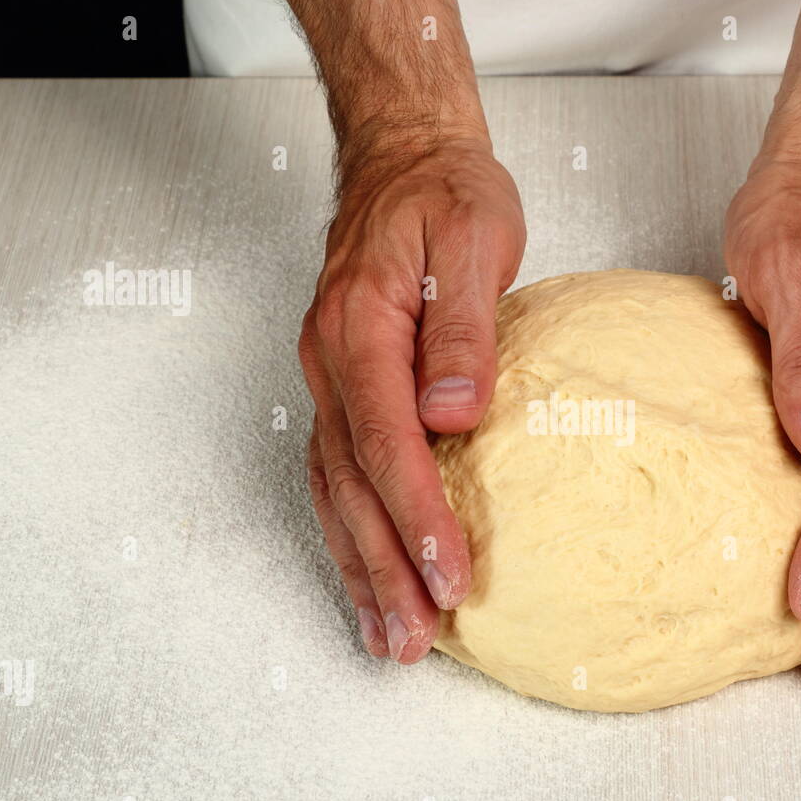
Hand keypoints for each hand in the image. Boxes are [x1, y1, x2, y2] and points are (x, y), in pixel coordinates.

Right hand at [299, 136, 524, 662]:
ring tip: (387, 636)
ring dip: (360, 567)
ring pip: (334, 491)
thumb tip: (456, 410)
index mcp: (360, 329)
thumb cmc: (445, 195)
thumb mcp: (470, 240)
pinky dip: (352, 532)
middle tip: (413, 640)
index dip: (416, 515)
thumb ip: (463, 327)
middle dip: (383, 567)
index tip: (450, 576)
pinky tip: (371, 574)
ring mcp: (329, 379)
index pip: (386, 440)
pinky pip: (338, 472)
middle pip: (351, 484)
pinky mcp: (343, 388)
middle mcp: (331, 362)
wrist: (405, 160)